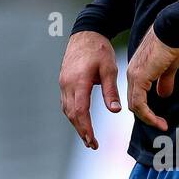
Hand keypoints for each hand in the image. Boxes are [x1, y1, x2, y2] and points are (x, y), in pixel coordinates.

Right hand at [59, 31, 120, 148]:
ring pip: (67, 109)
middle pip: (71, 114)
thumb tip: (114, 111)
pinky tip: (81, 121)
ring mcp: (63, 83)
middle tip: (92, 145)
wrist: (85, 33)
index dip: (86, 128)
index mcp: (79, 81)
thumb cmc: (99, 49)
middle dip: (81, 131)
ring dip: (77, 125)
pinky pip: (66, 102)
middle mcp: (67, 84)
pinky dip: (74, 114)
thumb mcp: (109, 69)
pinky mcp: (64, 81)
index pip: (80, 111)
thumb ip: (110, 91)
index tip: (93, 141)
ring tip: (88, 137)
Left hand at [126, 27, 178, 130]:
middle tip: (160, 125)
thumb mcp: (168, 67)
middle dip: (146, 116)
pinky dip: (148, 114)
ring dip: (148, 118)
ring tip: (161, 125)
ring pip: (135, 105)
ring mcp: (134, 76)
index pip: (136, 95)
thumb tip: (164, 94)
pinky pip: (140, 102)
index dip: (146, 109)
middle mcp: (132, 74)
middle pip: (134, 102)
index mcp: (137, 71)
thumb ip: (164, 82)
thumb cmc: (171, 43)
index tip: (159, 118)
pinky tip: (157, 120)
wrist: (169, 29)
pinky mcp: (140, 77)